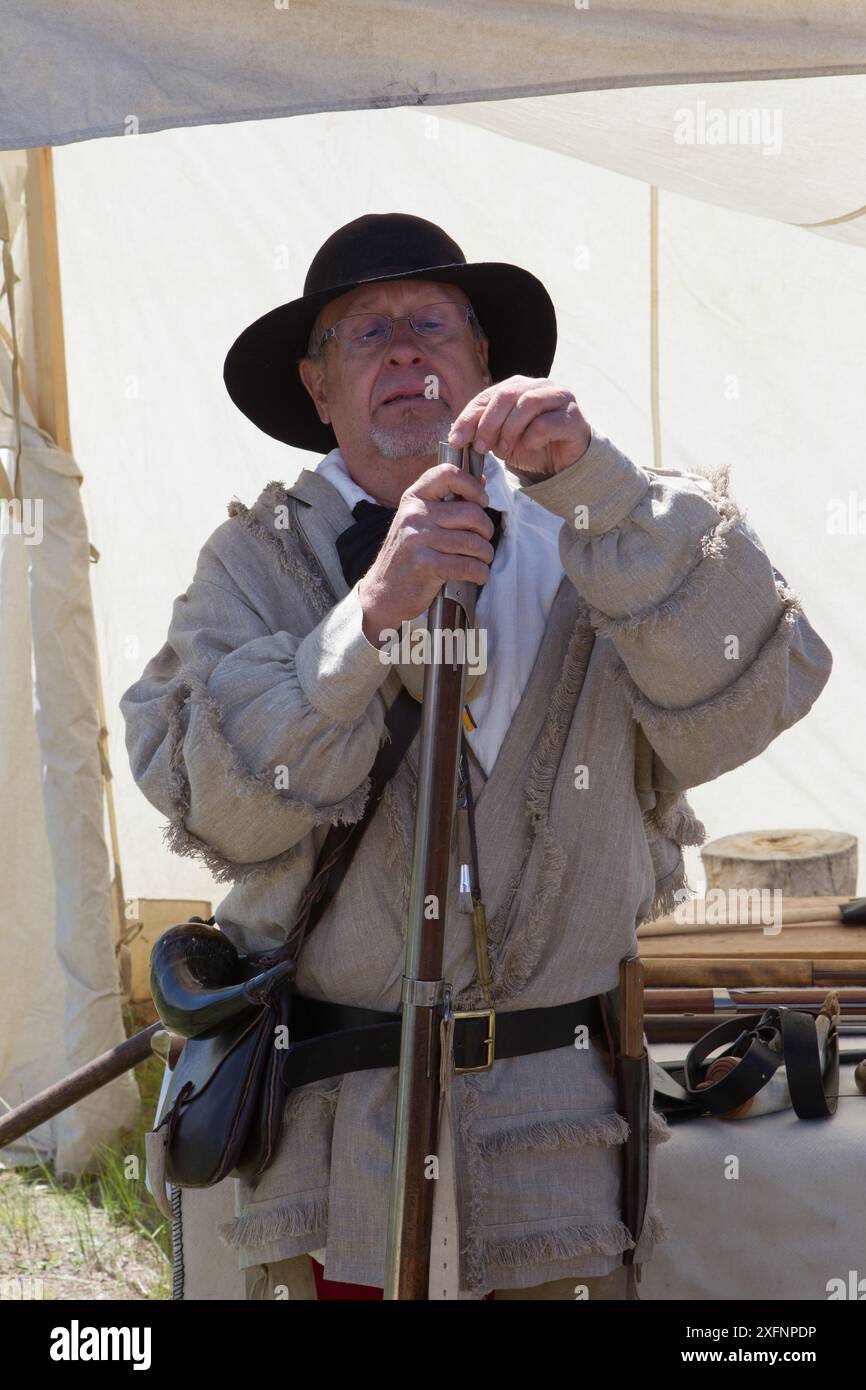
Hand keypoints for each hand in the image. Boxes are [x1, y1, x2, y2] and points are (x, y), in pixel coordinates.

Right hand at [358, 462, 494, 645]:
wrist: (382, 593)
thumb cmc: (407, 557)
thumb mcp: (419, 522)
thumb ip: (448, 502)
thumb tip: (482, 481)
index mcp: (413, 498)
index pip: (447, 474)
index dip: (472, 485)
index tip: (482, 501)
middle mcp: (415, 514)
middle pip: (472, 513)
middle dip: (486, 531)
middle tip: (483, 542)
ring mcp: (419, 539)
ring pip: (474, 542)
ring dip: (485, 555)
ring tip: (481, 561)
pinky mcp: (426, 565)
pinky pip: (468, 566)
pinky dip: (480, 573)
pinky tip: (478, 575)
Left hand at [448, 375, 590, 477]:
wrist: (564, 462)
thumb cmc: (531, 445)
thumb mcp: (500, 439)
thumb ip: (482, 430)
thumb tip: (455, 436)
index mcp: (518, 386)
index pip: (487, 395)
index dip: (469, 417)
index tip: (456, 440)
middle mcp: (539, 385)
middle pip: (507, 394)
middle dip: (488, 423)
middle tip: (481, 448)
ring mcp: (559, 397)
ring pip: (527, 403)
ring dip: (509, 430)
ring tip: (504, 451)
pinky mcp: (573, 416)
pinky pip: (547, 422)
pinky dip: (533, 437)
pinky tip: (531, 447)